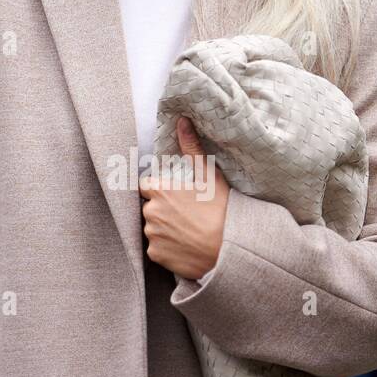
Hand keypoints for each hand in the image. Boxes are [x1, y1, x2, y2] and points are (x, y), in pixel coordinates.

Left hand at [137, 117, 229, 279]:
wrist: (230, 248)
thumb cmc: (221, 210)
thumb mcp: (209, 176)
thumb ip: (192, 149)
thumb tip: (182, 121)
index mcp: (160, 190)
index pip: (146, 186)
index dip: (159, 190)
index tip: (174, 196)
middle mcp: (150, 212)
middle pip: (149, 208)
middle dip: (162, 210)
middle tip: (186, 215)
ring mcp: (152, 235)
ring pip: (153, 229)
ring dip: (164, 229)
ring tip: (188, 231)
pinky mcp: (156, 255)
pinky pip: (157, 249)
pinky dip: (167, 248)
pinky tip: (185, 246)